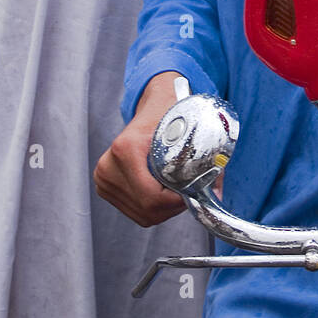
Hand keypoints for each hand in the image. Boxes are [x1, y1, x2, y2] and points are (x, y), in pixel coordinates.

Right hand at [94, 72, 195, 226]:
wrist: (154, 103)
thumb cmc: (170, 114)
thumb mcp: (191, 132)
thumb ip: (207, 163)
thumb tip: (215, 194)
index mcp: (125, 148)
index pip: (151, 197)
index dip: (175, 202)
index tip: (191, 193)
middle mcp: (108, 164)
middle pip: (146, 209)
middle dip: (172, 206)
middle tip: (187, 190)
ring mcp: (103, 176)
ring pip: (140, 213)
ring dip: (162, 208)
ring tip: (173, 187)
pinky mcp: (103, 184)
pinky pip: (134, 211)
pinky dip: (150, 206)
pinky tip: (160, 189)